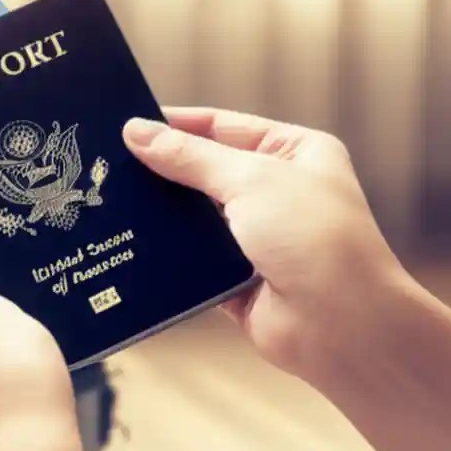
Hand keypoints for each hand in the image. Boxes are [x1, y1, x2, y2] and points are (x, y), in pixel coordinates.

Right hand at [122, 107, 409, 380]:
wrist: (344, 327)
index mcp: (294, 152)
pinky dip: (166, 256)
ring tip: (106, 201)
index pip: (222, 126)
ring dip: (161, 215)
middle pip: (203, 171)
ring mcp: (256, 237)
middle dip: (161, 170)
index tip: (125, 123)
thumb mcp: (251, 180)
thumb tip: (135, 131)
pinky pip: (190, 260)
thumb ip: (189, 157)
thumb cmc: (316, 239)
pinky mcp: (236, 279)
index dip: (175, 124)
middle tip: (105, 164)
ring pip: (194, 217)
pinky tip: (127, 245)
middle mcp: (277, 191)